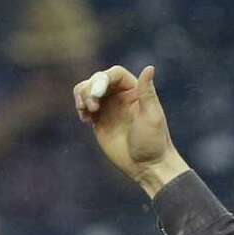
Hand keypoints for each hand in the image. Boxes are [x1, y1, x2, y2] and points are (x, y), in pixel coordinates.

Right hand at [72, 63, 186, 194]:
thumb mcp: (152, 116)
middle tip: (93, 107)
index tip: (98, 94)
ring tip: (87, 112)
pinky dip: (79, 107)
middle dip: (90, 89)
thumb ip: (147, 92)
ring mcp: (108, 107)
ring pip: (87, 90)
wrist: (147, 167)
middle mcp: (120, 96)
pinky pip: (83, 106)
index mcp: (135, 91)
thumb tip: (150, 67)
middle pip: (97, 79)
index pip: (114, 74)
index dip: (102, 79)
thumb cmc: (153, 142)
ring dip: (81, 96)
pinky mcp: (98, 120)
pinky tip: (85, 119)